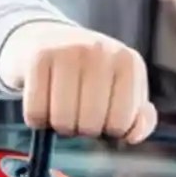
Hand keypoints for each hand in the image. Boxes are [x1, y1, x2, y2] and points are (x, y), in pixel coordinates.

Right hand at [0, 22, 157, 143]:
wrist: (50, 39)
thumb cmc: (93, 77)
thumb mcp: (123, 92)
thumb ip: (139, 119)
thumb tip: (133, 136)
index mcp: (128, 63)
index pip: (121, 123)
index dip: (110, 130)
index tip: (104, 116)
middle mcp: (101, 51)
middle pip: (91, 124)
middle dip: (83, 130)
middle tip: (79, 115)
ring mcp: (69, 50)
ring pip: (63, 120)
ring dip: (60, 127)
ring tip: (62, 111)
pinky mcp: (39, 56)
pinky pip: (36, 111)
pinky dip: (36, 120)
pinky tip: (43, 106)